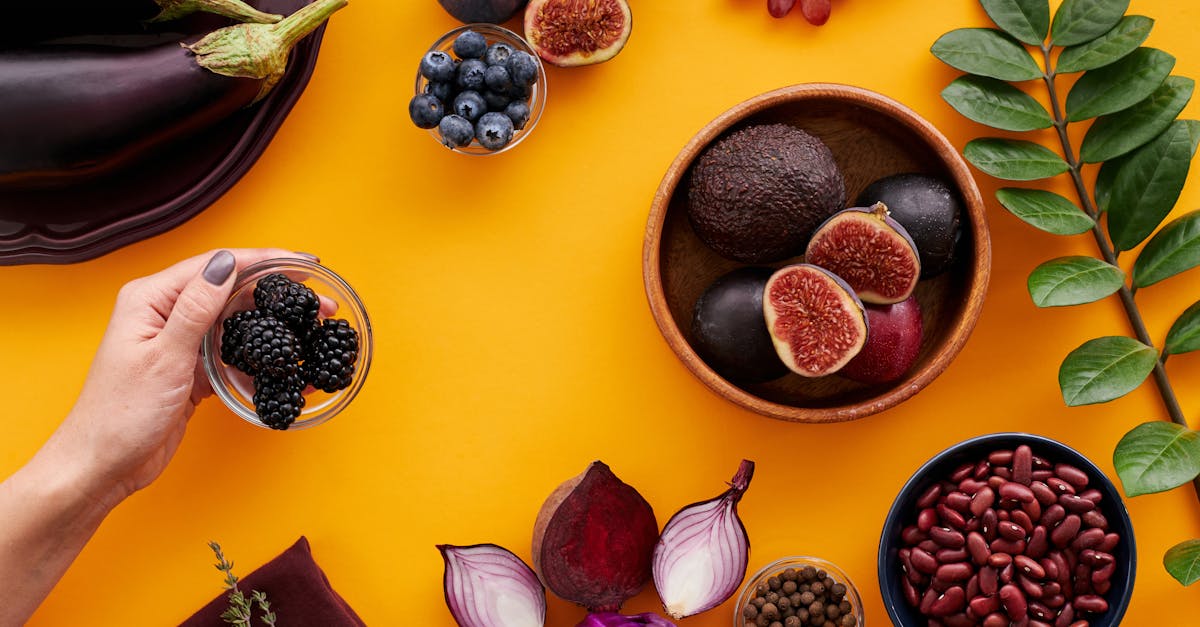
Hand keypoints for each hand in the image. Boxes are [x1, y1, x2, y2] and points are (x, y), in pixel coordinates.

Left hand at [45, 248, 310, 508]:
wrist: (103, 466)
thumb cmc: (120, 415)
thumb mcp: (164, 357)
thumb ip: (196, 308)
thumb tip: (225, 264)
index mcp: (150, 299)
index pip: (216, 266)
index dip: (263, 261)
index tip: (302, 263)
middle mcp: (165, 313)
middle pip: (232, 291)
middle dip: (278, 294)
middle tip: (319, 303)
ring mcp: (180, 342)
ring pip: (237, 322)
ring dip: (274, 325)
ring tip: (313, 329)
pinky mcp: (192, 369)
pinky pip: (232, 353)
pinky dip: (259, 358)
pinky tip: (285, 364)